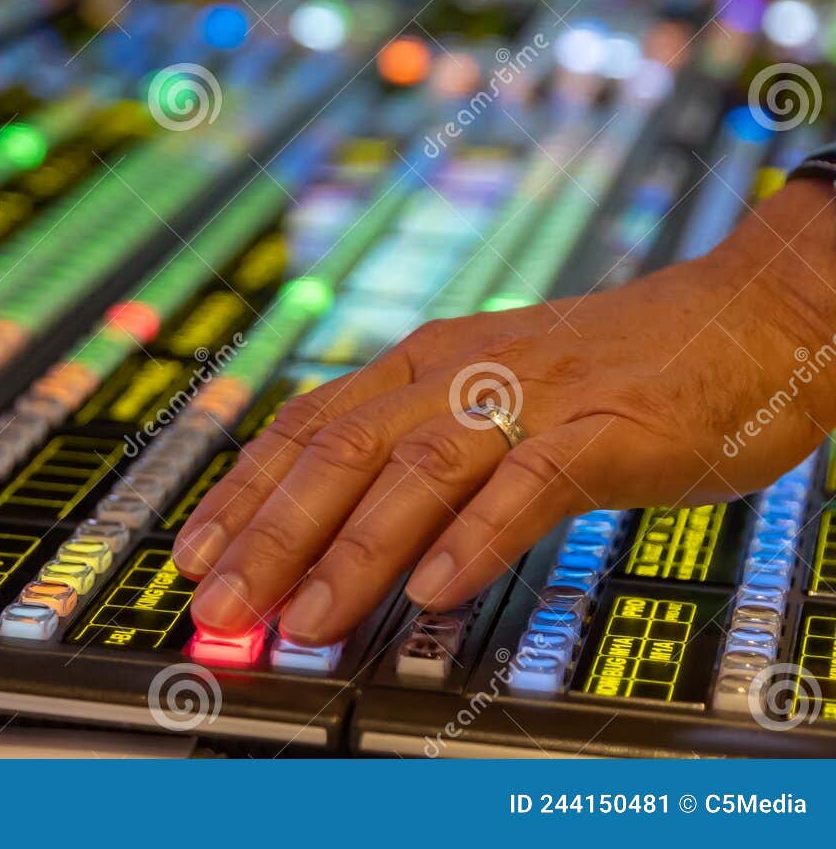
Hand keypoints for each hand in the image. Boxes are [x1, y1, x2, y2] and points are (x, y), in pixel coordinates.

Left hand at [172, 179, 835, 644]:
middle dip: (270, 532)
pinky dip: (477, 536)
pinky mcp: (605, 428)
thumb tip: (336, 542)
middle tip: (222, 602)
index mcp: (421, 364)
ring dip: (355, 548)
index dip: (242, 493)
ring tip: (307, 616)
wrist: (742, 318)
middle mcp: (458, 372)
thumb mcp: (489, 401)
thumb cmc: (607, 370)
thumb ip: (418, 466)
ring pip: (418, 470)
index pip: (304, 426)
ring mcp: (530, 397)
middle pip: (339, 450)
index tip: (192, 554)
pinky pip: (531, 484)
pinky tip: (435, 589)